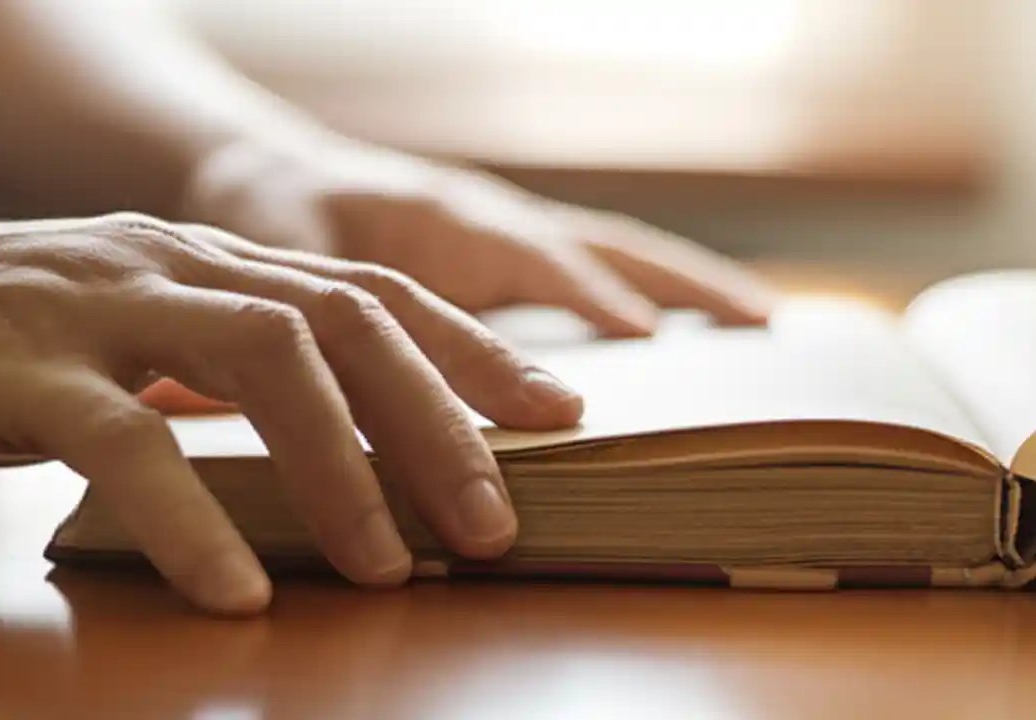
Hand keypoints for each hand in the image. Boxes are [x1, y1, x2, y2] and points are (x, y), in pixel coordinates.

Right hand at [0, 211, 582, 613]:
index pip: (372, 293)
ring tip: (394, 565)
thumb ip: (226, 368)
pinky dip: (192, 519)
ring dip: (343, 469)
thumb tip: (336, 446)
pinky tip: (239, 591)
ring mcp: (100, 306)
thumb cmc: (4, 334)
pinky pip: (122, 442)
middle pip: (344, 322)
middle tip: (497, 517)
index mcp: (212, 261)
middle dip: (437, 420)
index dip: (471, 351)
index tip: (555, 412)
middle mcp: (176, 265)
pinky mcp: (19, 368)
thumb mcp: (137, 336)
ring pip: (260, 361)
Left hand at [183, 140, 775, 335]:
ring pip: (614, 252)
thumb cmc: (275, 220)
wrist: (268, 181)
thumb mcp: (292, 267)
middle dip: (687, 284)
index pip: (535, 259)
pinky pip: (590, 272)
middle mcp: (496, 221)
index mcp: (448, 219)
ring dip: (685, 288)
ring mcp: (509, 236)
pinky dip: (642, 297)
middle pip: (609, 245)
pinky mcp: (507, 257)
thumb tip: (385, 376)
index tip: (643, 338)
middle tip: (767, 326)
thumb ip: (341, 310)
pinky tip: (673, 337)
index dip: (586, 298)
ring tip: (759, 326)